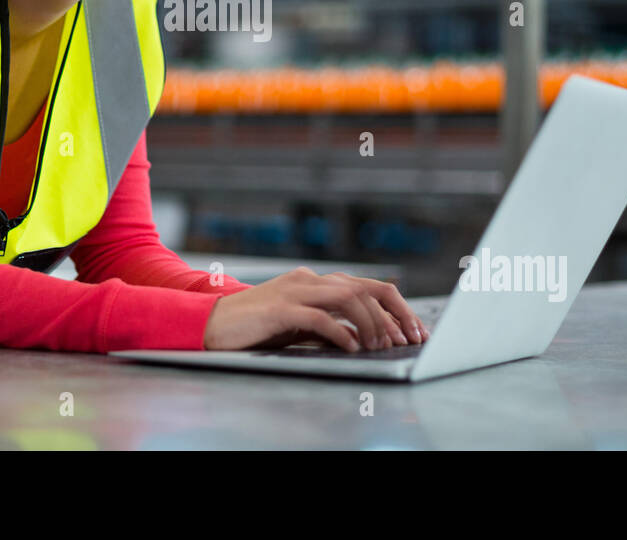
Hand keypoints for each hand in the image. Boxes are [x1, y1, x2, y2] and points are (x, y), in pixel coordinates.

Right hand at [202, 267, 429, 351]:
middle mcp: (309, 280)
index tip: (413, 330)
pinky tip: (353, 347)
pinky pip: (319, 317)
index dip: (396, 307)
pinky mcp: (280, 308)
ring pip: (348, 297)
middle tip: (409, 339)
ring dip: (372, 323)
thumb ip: (329, 324)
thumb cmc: (257, 326)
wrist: (213, 323)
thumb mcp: (299, 324)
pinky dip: (341, 333)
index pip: (368, 286)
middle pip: (366, 287)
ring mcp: (295, 290)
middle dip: (395, 313)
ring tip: (383, 345)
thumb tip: (364, 337)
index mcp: (316, 281)